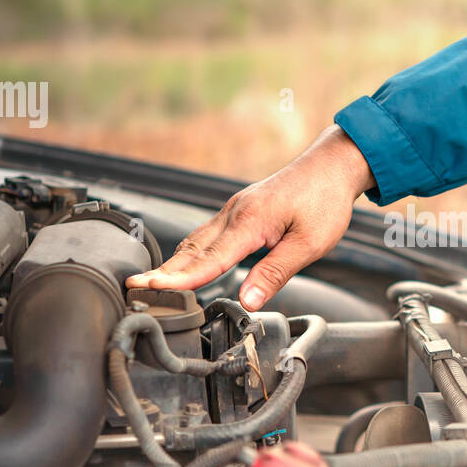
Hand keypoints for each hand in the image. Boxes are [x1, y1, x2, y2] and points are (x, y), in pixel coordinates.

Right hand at [127, 125, 375, 306]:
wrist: (333, 166)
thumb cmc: (325, 201)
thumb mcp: (309, 244)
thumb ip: (275, 273)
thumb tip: (247, 301)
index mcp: (250, 221)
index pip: (208, 259)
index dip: (179, 279)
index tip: (151, 289)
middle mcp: (235, 213)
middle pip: (192, 249)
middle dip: (163, 271)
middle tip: (133, 287)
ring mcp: (235, 210)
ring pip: (196, 241)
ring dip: (172, 263)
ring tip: (149, 283)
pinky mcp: (240, 210)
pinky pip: (207, 235)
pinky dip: (189, 253)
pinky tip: (182, 265)